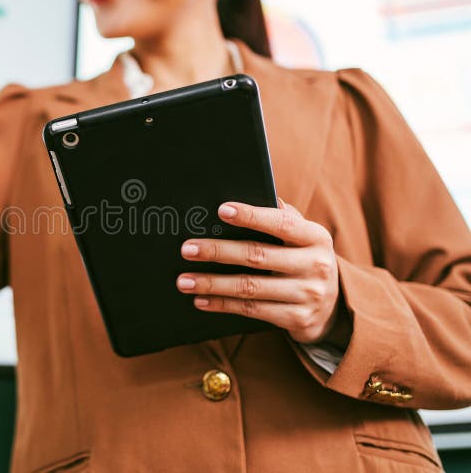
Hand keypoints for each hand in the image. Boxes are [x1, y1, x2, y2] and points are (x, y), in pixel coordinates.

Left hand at [176, 199, 346, 345]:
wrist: (333, 308)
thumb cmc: (304, 261)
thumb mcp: (303, 238)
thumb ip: (281, 217)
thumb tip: (246, 198)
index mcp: (316, 237)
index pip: (281, 223)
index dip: (252, 216)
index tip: (222, 210)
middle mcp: (316, 265)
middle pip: (257, 256)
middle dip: (218, 251)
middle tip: (188, 249)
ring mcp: (308, 295)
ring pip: (250, 287)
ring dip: (212, 283)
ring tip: (184, 280)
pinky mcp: (297, 319)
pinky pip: (251, 310)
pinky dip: (222, 304)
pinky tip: (201, 299)